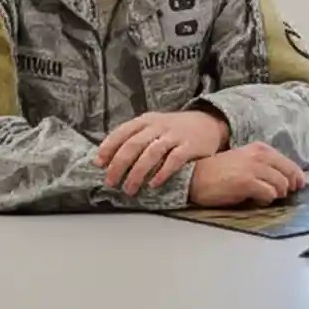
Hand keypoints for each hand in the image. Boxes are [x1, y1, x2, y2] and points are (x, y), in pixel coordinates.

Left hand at [95, 110, 229, 194]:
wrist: (209, 123)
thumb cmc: (175, 130)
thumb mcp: (154, 125)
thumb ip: (134, 137)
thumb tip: (107, 160)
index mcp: (147, 120)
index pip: (122, 132)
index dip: (108, 148)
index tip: (98, 165)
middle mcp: (159, 126)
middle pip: (133, 145)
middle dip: (119, 165)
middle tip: (111, 182)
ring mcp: (175, 135)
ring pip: (151, 153)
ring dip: (137, 173)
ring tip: (130, 188)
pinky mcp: (190, 146)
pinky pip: (174, 160)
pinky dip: (162, 173)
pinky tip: (154, 184)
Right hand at [189, 142, 306, 207]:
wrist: (195, 176)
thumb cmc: (219, 171)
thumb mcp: (244, 160)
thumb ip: (263, 165)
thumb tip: (284, 179)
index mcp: (260, 148)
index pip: (288, 163)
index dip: (296, 176)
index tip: (298, 184)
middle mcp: (259, 155)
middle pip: (289, 173)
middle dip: (290, 186)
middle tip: (285, 194)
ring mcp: (254, 168)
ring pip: (281, 185)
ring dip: (277, 194)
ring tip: (265, 196)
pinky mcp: (247, 182)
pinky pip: (269, 194)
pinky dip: (266, 199)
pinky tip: (257, 199)